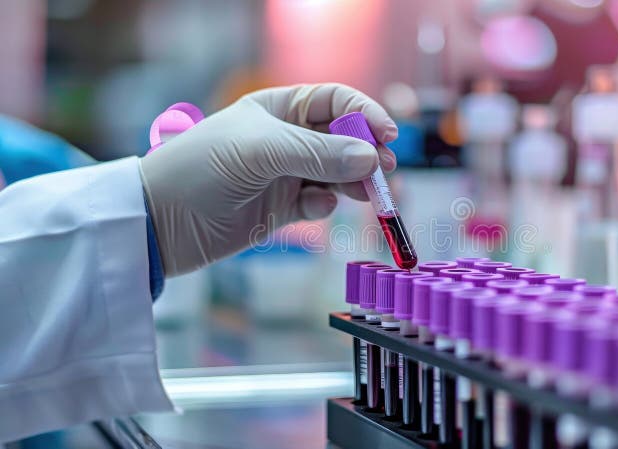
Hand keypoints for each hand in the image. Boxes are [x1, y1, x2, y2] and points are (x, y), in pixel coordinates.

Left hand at [139, 83, 397, 275]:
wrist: (160, 222)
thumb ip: (318, 154)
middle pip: (343, 140)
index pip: (334, 102)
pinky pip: (318, 204)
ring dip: (355, 183)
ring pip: (337, 174)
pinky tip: (317, 208)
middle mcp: (286, 139)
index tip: (387, 135)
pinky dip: (325, 206)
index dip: (364, 114)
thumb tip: (370, 158)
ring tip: (370, 194)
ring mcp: (285, 175)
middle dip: (366, 153)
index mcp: (279, 109)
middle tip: (385, 171)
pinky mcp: (281, 210)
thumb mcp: (260, 151)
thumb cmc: (200, 168)